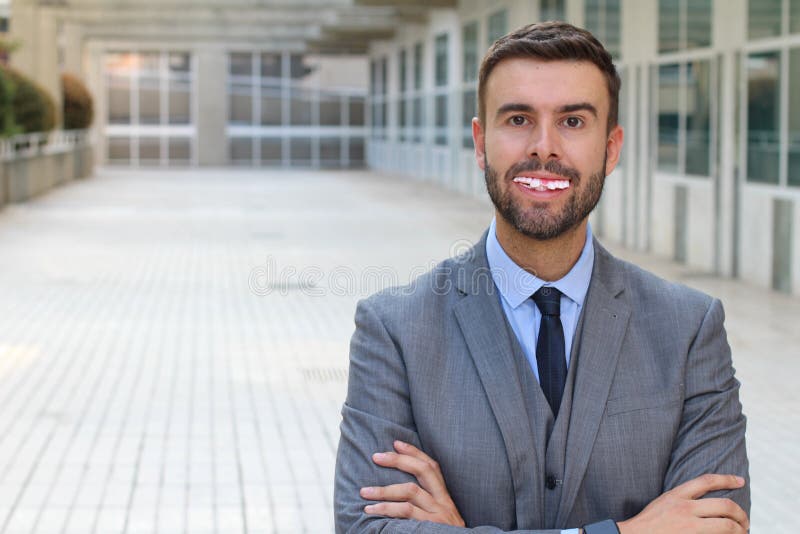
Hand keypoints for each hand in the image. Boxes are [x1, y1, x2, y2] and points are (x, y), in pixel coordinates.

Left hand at [360, 440, 464, 526]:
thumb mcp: (440, 520)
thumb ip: (425, 506)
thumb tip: (397, 493)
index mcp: (445, 499)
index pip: (432, 467)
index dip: (414, 453)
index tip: (396, 443)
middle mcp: (444, 503)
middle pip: (423, 471)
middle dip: (398, 460)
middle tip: (375, 456)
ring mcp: (438, 515)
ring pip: (410, 492)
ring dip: (383, 490)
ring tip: (364, 493)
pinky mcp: (430, 527)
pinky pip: (406, 513)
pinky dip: (387, 510)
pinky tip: (372, 512)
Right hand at [617, 474, 748, 533]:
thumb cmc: (649, 523)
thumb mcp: (664, 502)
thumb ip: (683, 499)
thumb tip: (707, 501)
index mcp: (677, 495)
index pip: (707, 481)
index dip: (727, 479)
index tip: (740, 481)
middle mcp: (684, 509)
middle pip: (724, 505)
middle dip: (741, 514)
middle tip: (745, 522)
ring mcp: (689, 527)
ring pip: (726, 525)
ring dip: (739, 530)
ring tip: (741, 533)